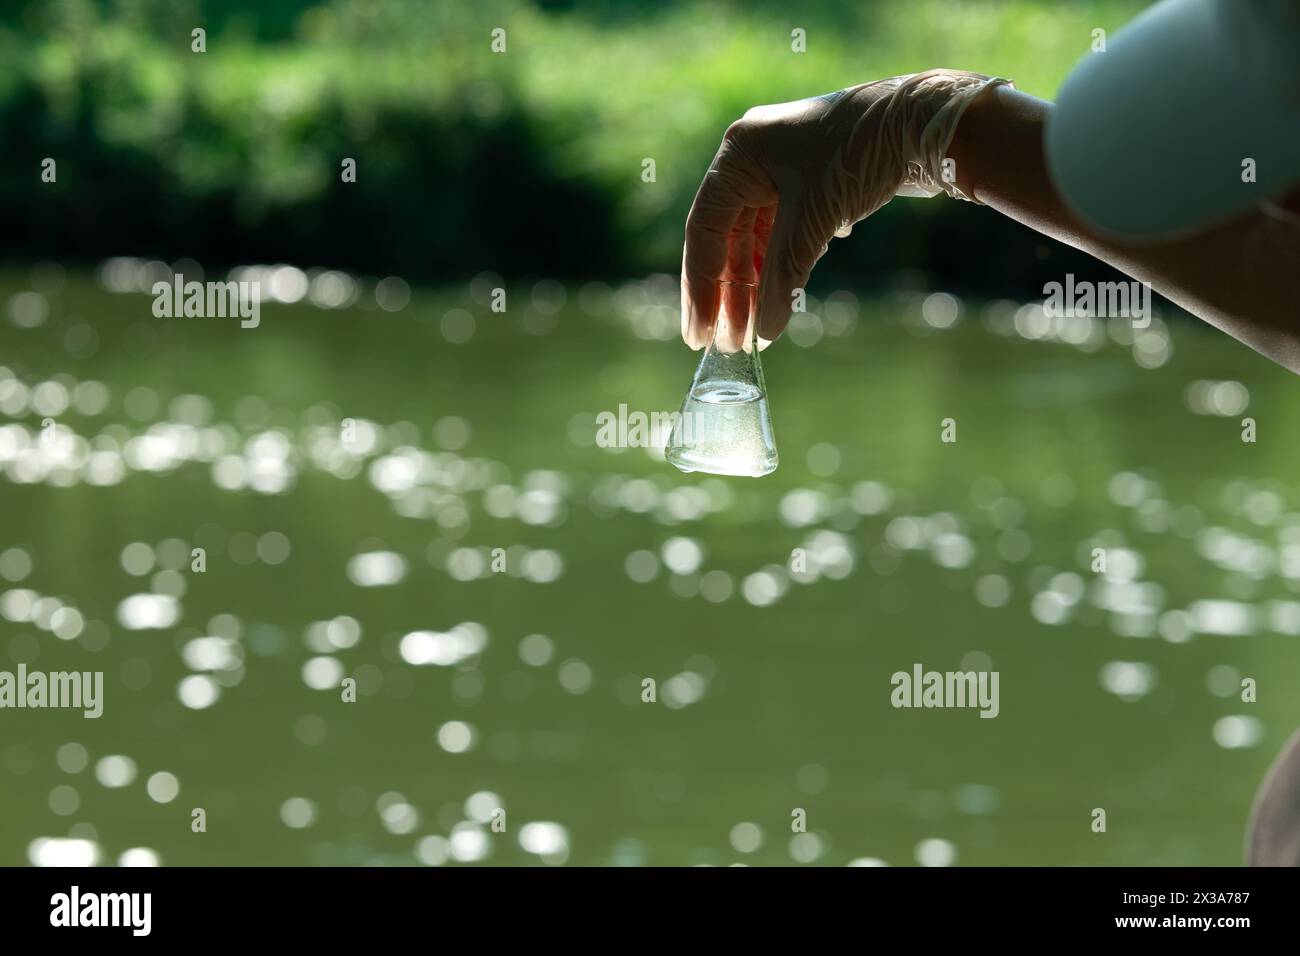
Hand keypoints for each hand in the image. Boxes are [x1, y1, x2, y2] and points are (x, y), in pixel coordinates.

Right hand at [680, 69, 1006, 348]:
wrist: (926, 124)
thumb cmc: (861, 156)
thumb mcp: (814, 220)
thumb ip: (784, 277)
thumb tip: (765, 334)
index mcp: (738, 155)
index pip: (705, 231)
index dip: (700, 288)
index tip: (699, 334)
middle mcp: (753, 159)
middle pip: (726, 239)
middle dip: (727, 294)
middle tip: (726, 342)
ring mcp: (781, 169)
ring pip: (755, 239)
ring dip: (755, 286)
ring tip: (754, 333)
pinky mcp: (810, 182)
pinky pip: (782, 231)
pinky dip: (780, 266)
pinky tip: (780, 300)